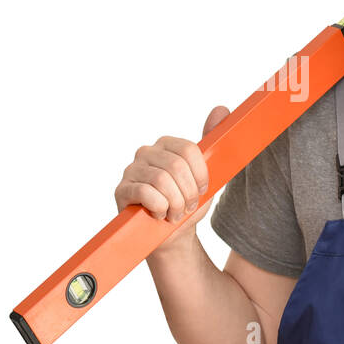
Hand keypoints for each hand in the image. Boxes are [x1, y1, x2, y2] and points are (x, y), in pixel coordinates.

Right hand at [115, 106, 230, 242]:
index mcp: (167, 144)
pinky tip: (160, 215)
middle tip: (188, 207)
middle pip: (176, 166)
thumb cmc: (187, 203)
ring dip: (175, 204)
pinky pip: (146, 193)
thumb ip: (211, 141)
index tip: (201, 191)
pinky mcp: (121, 190)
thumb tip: (222, 108)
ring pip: (162, 181)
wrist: (171, 235)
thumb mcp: (205, 174)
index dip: (200, 175)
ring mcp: (131, 170)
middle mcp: (147, 152)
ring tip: (175, 213)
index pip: (189, 150)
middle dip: (187, 193)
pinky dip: (160, 208)